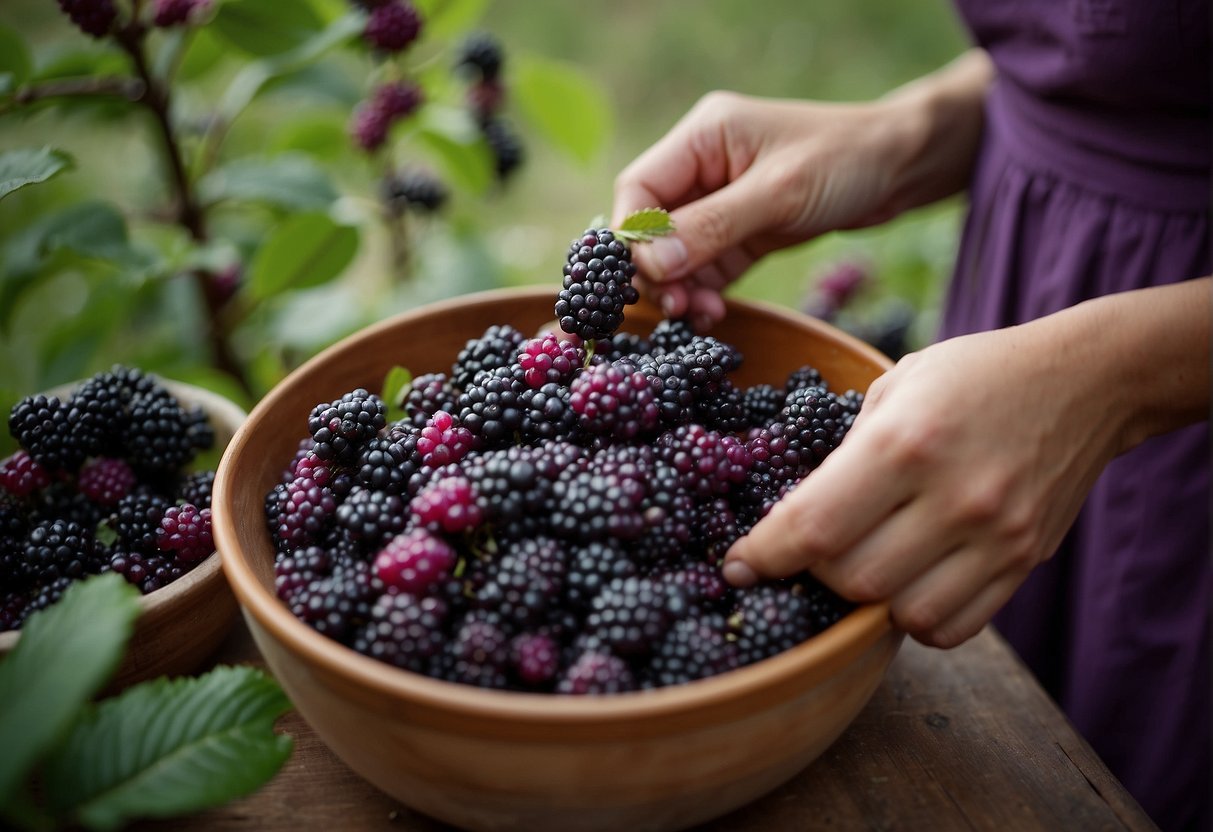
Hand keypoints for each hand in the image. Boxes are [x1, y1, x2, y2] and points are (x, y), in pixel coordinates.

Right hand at [612, 92, 910, 328]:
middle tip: (676, 307)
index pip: (639, 188)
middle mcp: (702, 166)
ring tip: (701, 317)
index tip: (647, 279)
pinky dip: (704, 292)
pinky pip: (706, 266)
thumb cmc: (845, 161)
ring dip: (681, 288)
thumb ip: (712, 226)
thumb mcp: (778, 193)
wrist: (903, 167)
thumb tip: (652, 264)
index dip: (633, 237)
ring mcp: (720, 199)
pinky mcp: (742, 230)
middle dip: (658, 271)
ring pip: (676, 253)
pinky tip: (713, 314)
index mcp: (701, 136)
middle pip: (652, 226)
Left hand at [724, 319, 1125, 647]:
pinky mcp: (1023, 563)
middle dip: (813, 573)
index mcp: (906, 443)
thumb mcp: (896, 386)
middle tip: (810, 550)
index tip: (739, 565)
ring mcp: (995, 537)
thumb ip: (846, 451)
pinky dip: (916, 618)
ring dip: (866, 600)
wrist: (1087, 380)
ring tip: (864, 563)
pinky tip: (908, 582)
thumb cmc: (974, 375)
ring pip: (900, 614)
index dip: (765, 555)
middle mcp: (952, 497)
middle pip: (851, 580)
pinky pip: (952, 628)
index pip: (815, 526)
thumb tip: (795, 514)